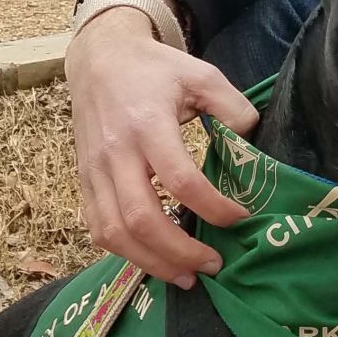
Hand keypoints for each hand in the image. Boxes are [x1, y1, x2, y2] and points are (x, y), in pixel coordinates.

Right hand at [66, 9, 259, 286]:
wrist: (99, 59)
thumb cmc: (155, 69)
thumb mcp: (201, 74)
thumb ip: (233, 107)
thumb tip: (253, 146)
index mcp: (148, 124)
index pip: (180, 179)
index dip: (213, 207)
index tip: (241, 218)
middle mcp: (116, 153)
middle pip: (140, 218)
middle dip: (179, 251)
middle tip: (214, 265)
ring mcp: (94, 170)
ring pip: (113, 232)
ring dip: (151, 262)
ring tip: (186, 277)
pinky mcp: (84, 181)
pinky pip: (98, 228)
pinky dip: (125, 253)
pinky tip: (154, 260)